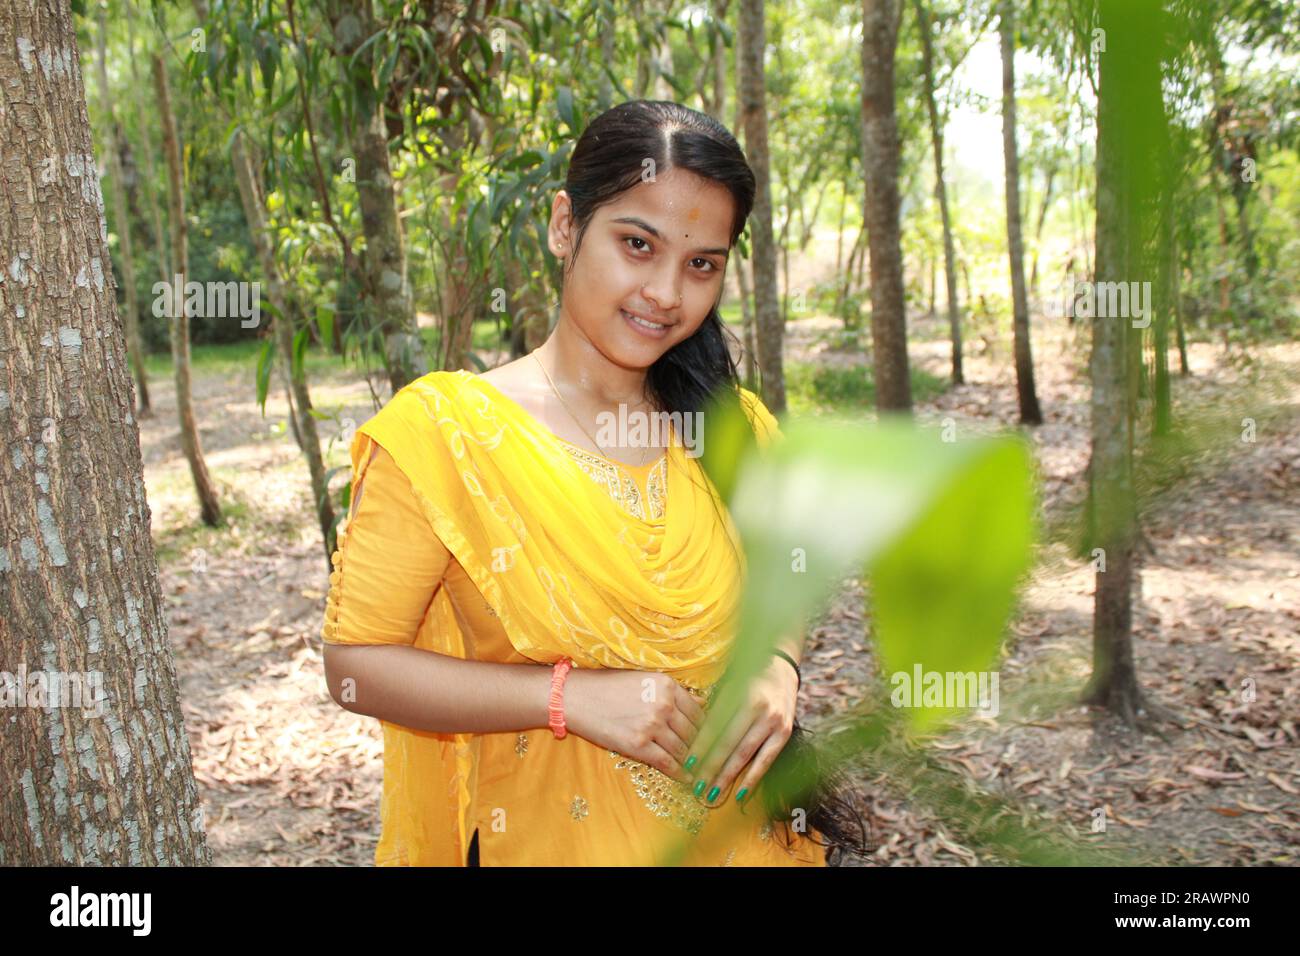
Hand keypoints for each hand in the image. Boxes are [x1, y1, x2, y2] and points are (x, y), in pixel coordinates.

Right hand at [562, 668, 705, 783]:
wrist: (577, 697)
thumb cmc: (608, 686)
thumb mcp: (645, 680)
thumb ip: (674, 692)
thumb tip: (702, 702)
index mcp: (667, 685)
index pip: (698, 711)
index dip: (706, 727)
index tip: (709, 738)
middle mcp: (664, 705)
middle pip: (694, 732)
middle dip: (700, 746)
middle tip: (705, 756)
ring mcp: (652, 726)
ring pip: (683, 749)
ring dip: (690, 760)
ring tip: (697, 768)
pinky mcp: (639, 746)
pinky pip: (667, 763)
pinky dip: (679, 773)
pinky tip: (686, 778)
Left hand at [684, 656, 799, 806]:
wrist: (781, 669)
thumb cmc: (747, 679)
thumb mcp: (728, 687)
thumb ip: (715, 711)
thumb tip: (693, 742)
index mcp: (739, 694)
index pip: (715, 726)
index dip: (700, 747)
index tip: (687, 765)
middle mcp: (758, 708)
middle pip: (728, 743)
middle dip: (710, 767)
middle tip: (696, 787)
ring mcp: (773, 721)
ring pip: (745, 755)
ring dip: (727, 777)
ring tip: (712, 794)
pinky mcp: (785, 733)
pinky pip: (766, 761)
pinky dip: (752, 780)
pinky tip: (739, 795)